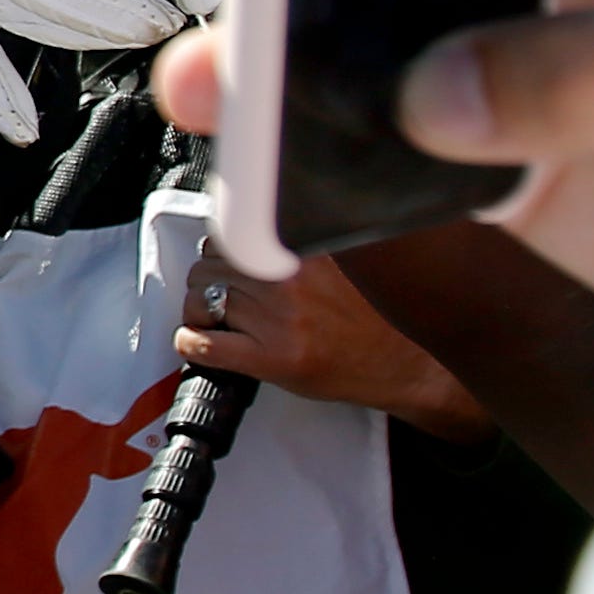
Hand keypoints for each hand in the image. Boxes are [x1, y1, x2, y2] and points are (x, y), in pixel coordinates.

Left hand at [173, 247, 490, 436]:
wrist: (403, 363)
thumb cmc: (372, 314)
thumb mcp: (335, 262)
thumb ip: (293, 244)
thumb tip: (245, 230)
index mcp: (303, 249)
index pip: (230, 234)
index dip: (221, 253)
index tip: (225, 266)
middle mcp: (289, 280)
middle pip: (208, 265)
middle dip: (206, 281)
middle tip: (220, 298)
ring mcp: (279, 320)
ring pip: (199, 300)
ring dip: (197, 310)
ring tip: (214, 322)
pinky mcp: (271, 358)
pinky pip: (204, 345)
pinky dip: (190, 343)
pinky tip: (197, 344)